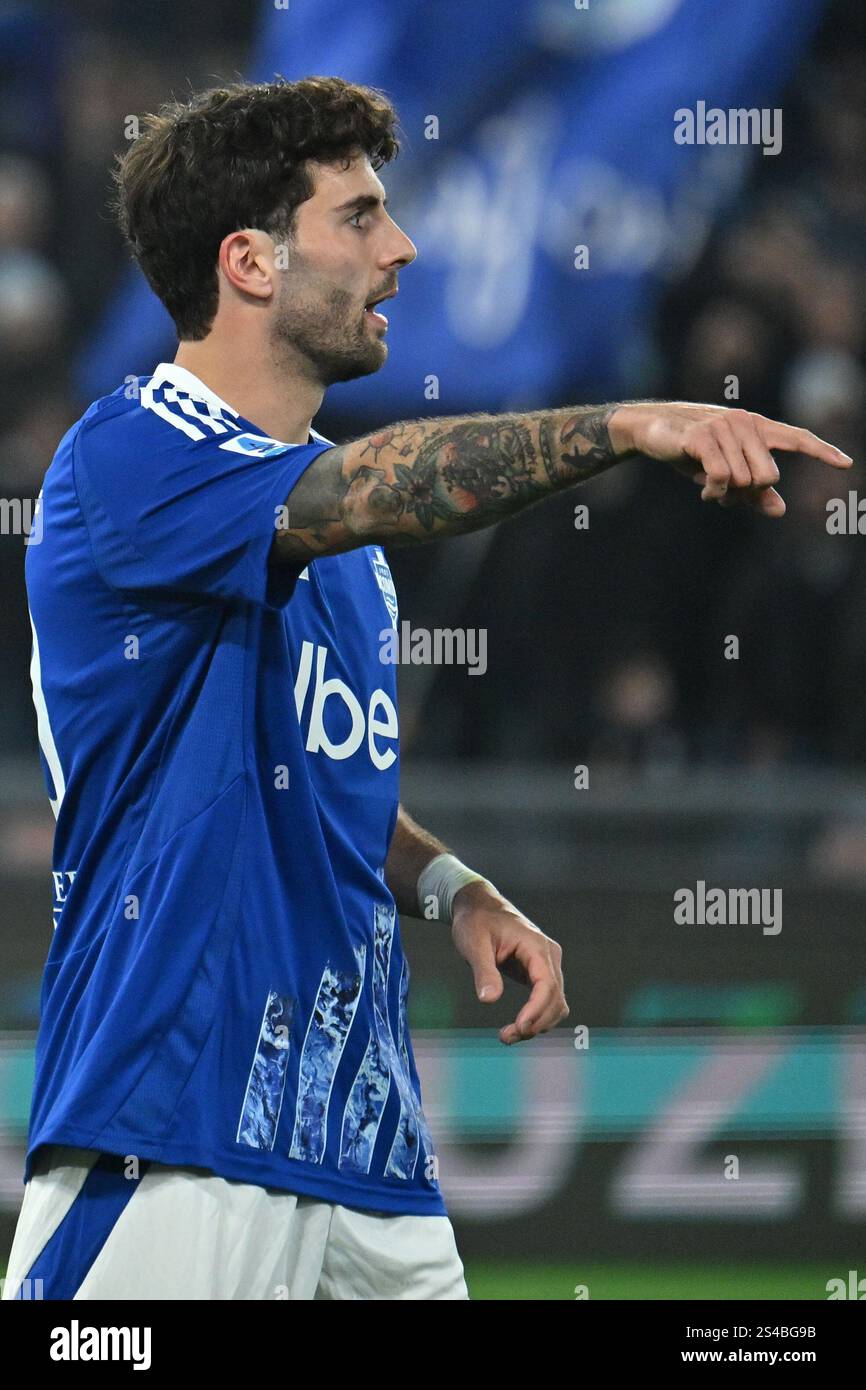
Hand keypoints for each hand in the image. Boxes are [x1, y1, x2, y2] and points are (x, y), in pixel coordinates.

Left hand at [450, 881, 567, 1043]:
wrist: (479, 906)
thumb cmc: (476, 921)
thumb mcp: (474, 944)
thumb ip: (484, 971)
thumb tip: (488, 1000)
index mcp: (535, 945)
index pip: (547, 983)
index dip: (536, 1009)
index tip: (519, 1027)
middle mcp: (548, 955)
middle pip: (555, 998)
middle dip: (535, 1022)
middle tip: (505, 1037)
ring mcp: (547, 964)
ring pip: (555, 1003)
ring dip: (538, 1024)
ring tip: (508, 1035)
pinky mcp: (539, 972)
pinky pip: (547, 1000)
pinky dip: (536, 1017)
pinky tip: (517, 1027)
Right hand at [610, 402, 852, 516]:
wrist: (653, 431)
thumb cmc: (693, 452)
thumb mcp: (727, 473)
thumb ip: (754, 491)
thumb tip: (781, 510)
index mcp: (757, 427)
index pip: (796, 438)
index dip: (822, 452)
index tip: (846, 464)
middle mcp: (746, 423)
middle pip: (769, 476)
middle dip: (749, 493)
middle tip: (728, 494)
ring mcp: (725, 427)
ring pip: (744, 480)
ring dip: (725, 495)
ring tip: (710, 489)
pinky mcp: (703, 437)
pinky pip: (722, 477)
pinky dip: (713, 492)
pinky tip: (703, 491)